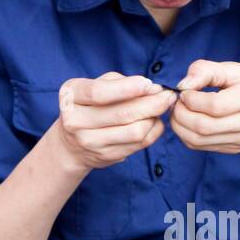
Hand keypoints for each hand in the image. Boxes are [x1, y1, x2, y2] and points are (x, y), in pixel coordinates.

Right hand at [56, 72, 174, 170]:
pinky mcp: (106, 156)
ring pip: (135, 131)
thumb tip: (152, 88)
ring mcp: (90, 142)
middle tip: (169, 95)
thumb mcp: (94, 86)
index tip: (150, 84)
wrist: (71, 144)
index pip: (100, 93)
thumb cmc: (89, 106)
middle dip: (152, 103)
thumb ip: (119, 83)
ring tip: (162, 107)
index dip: (128, 88)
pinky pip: (139, 144)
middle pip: (122, 114)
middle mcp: (76, 121)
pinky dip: (154, 131)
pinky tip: (155, 121)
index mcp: (72, 96)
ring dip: (155, 118)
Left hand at [169, 59, 239, 153]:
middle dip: (181, 114)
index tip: (185, 90)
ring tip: (178, 111)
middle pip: (205, 126)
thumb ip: (209, 70)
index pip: (216, 105)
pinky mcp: (237, 148)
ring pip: (200, 140)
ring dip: (180, 126)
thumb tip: (183, 84)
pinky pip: (202, 147)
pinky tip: (187, 121)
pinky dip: (186, 135)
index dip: (192, 99)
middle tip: (177, 101)